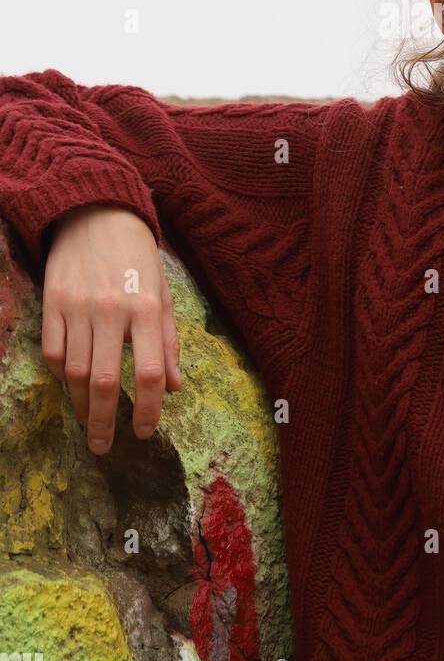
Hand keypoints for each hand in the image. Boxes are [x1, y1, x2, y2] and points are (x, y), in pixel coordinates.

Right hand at [41, 203, 181, 454]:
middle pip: (105, 382)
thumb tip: (173, 388)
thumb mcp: (163, 294)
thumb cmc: (138, 257)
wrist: (96, 214)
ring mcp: (78, 308)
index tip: (144, 431)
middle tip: (103, 447)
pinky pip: (54, 352)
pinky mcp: (52, 304)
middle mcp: (112, 311)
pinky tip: (72, 382)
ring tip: (88, 422)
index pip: (149, 373)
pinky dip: (62, 374)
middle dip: (104, 422)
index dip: (147, 410)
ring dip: (81, 404)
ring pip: (76, 373)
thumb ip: (168, 341)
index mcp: (147, 309)